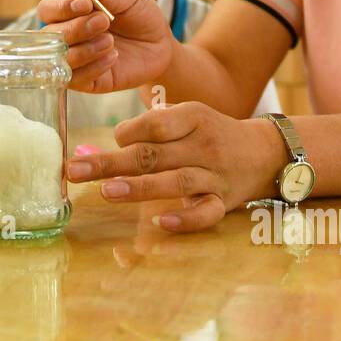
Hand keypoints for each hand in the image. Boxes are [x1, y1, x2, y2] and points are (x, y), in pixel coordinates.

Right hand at [35, 0, 172, 93]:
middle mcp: (67, 37)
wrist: (160, 44)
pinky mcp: (88, 82)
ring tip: (110, 42)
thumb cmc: (140, 17)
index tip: (85, 4)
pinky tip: (113, 57)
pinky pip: (76, 80)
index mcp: (70, 12)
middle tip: (103, 22)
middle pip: (49, 36)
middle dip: (75, 28)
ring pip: (61, 59)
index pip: (48, 9)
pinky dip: (93, 67)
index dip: (62, 7)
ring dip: (85, 49)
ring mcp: (75, 61)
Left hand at [64, 101, 282, 231]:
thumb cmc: (211, 134)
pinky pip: (207, 212)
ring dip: (140, 188)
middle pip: (154, 154)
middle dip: (111, 163)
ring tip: (107, 192)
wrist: (265, 152)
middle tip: (75, 171)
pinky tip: (162, 222)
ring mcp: (215, 175)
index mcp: (193, 117)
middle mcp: (204, 145)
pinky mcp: (225, 202)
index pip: (155, 124)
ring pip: (176, 181)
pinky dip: (186, 218)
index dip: (128, 133)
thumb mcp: (187, 118)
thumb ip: (152, 127)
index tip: (108, 142)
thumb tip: (107, 144)